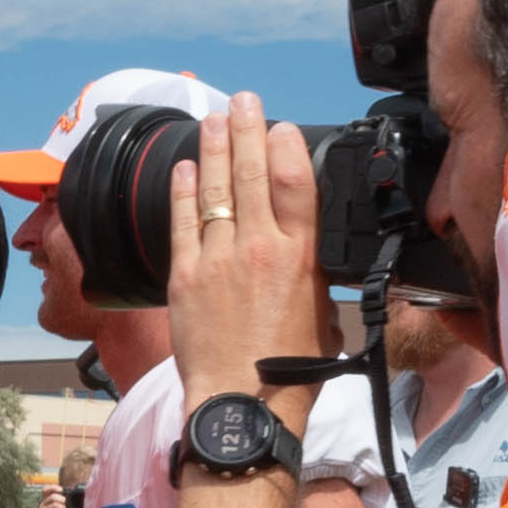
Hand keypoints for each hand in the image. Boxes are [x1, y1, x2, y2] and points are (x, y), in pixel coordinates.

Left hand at [162, 97, 334, 410]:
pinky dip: (181, 190)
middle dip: (247, 130)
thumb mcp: (326, 316)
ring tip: (214, 119)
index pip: (296, 183)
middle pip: (251, 173)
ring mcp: (218, 260)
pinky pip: (182, 221)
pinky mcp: (184, 277)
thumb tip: (313, 253)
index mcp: (301, 258)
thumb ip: (317, 275)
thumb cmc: (291, 374)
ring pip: (214, 189)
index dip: (286, 146)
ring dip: (213, 148)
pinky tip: (182, 167)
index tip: (281, 125)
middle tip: (245, 100)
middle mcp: (258, 250)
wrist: (244, 407)